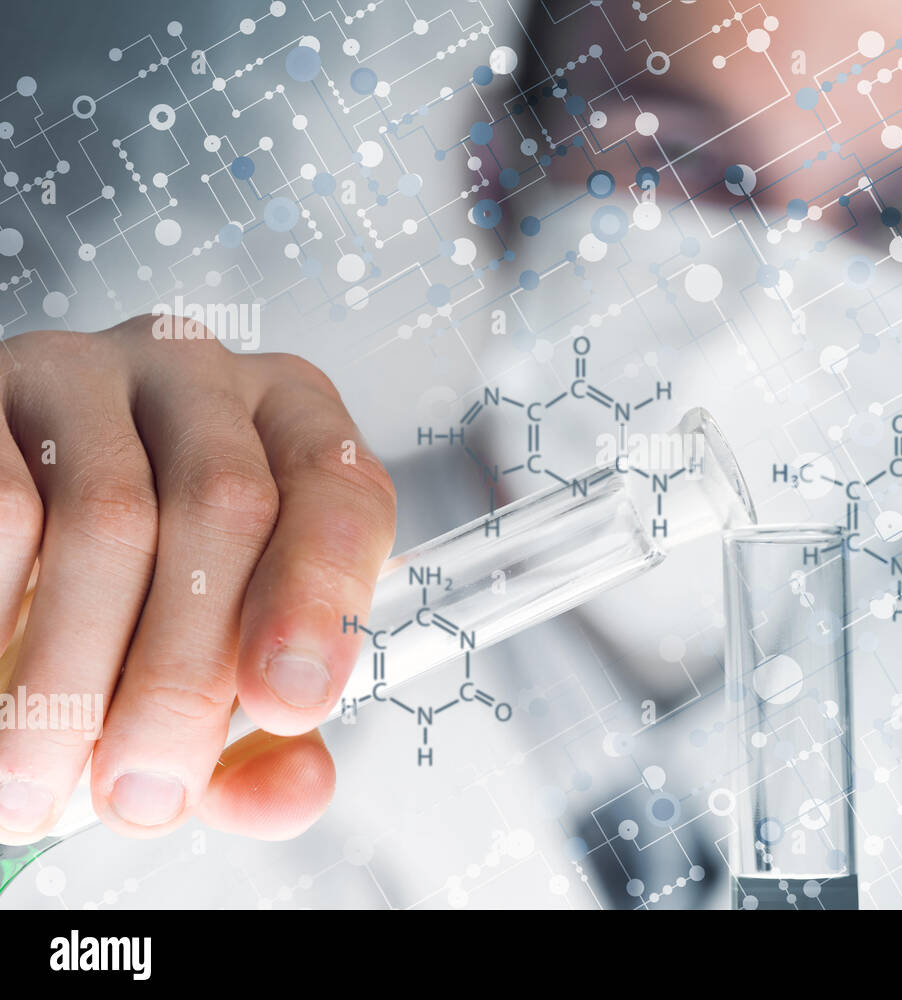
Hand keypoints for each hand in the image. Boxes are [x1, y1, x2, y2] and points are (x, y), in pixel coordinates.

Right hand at [0, 315, 395, 842]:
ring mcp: (90, 372)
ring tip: (39, 783)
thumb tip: (294, 793)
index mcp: (294, 428)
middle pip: (226, 508)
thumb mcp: (220, 653)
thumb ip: (262, 734)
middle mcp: (203, 381)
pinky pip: (0, 506)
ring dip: (72, 675)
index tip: (287, 705)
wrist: (8, 522)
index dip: (321, 600)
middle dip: (184, 674)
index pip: (342, 493)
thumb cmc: (140, 591)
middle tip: (143, 791)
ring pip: (107, 517)